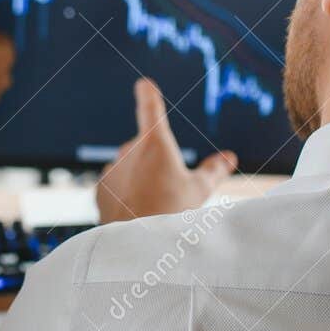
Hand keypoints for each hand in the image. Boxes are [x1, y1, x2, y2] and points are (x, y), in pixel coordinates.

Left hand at [96, 78, 237, 222]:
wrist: (137, 245)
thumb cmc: (172, 215)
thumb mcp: (199, 192)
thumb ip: (213, 171)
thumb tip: (229, 157)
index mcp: (155, 143)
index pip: (151, 109)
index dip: (148, 95)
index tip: (144, 85)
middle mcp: (129, 151)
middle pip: (145, 148)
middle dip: (155, 161)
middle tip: (170, 190)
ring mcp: (112, 169)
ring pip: (130, 167)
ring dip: (140, 178)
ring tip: (154, 205)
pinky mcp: (100, 189)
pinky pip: (116, 185)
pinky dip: (125, 193)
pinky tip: (136, 212)